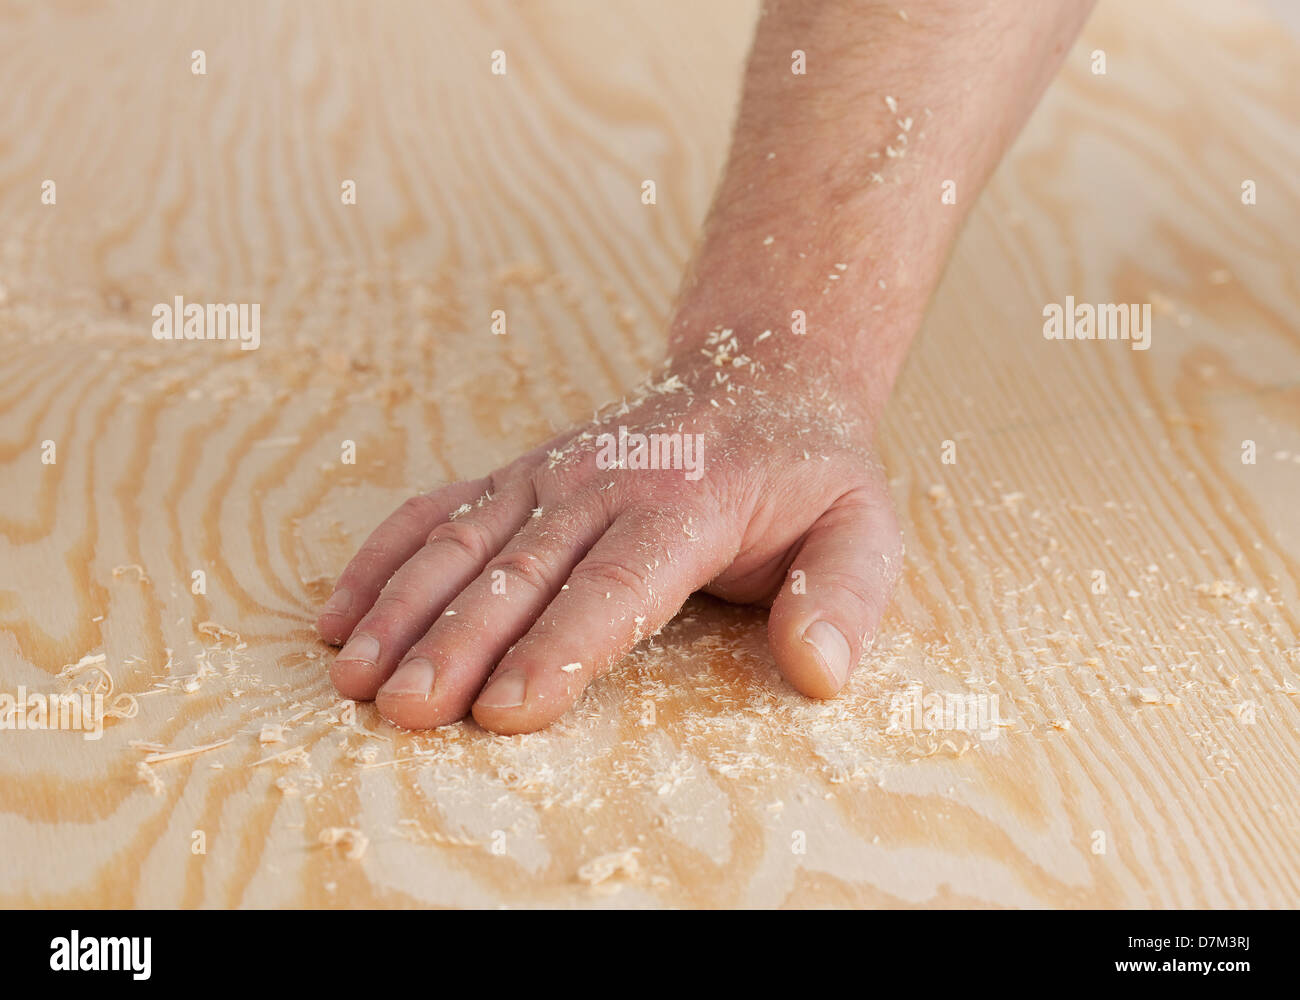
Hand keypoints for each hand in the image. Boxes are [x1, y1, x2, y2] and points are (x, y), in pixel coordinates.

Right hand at [317, 350, 901, 733]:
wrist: (760, 377)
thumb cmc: (809, 474)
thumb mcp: (862, 528)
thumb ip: (845, 596)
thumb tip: (818, 672)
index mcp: (690, 502)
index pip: (616, 584)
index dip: (560, 648)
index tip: (508, 710)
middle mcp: (605, 481)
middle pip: (519, 571)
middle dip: (456, 645)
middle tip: (405, 713)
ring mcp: (551, 473)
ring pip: (461, 542)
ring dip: (402, 609)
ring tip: (352, 675)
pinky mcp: (519, 475)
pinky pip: (438, 509)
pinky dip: (385, 558)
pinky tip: (339, 613)